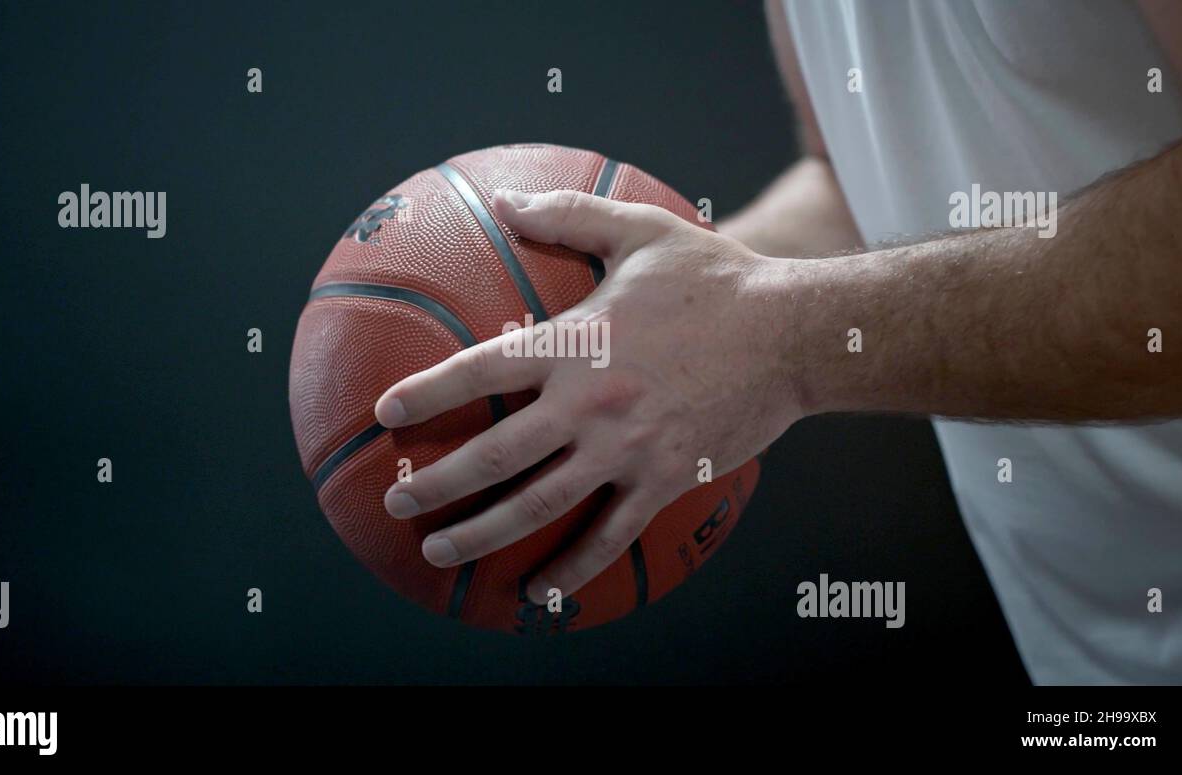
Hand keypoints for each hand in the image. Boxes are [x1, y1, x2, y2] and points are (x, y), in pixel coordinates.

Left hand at [376, 189, 806, 601]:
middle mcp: (589, 404)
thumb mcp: (640, 233)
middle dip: (436, 482)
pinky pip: (610, 537)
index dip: (428, 394)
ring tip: (437, 551)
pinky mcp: (663, 481)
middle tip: (396, 499)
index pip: (480, 371)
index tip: (387, 413)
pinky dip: (572, 569)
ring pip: (539, 506)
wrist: (793, 335)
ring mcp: (626, 450)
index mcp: (575, 344)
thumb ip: (567, 215)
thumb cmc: (716, 280)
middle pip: (496, 455)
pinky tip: (541, 594)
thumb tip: (504, 199)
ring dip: (482, 533)